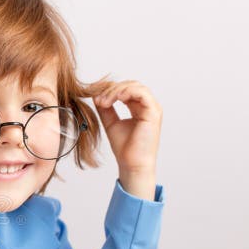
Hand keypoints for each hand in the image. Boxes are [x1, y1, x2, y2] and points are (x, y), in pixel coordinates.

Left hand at [92, 80, 161, 199]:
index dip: (110, 90)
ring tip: (104, 101)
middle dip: (112, 89)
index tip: (95, 97)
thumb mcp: (110, 122)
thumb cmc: (124, 147)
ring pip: (135, 86)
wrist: (131, 163)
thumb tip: (96, 95)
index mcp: (139, 108)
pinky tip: (114, 99)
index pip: (126, 89)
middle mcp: (147, 106)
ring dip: (117, 90)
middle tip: (98, 99)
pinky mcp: (153, 112)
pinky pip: (141, 93)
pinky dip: (126, 92)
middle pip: (130, 85)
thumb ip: (105, 108)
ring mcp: (152, 108)